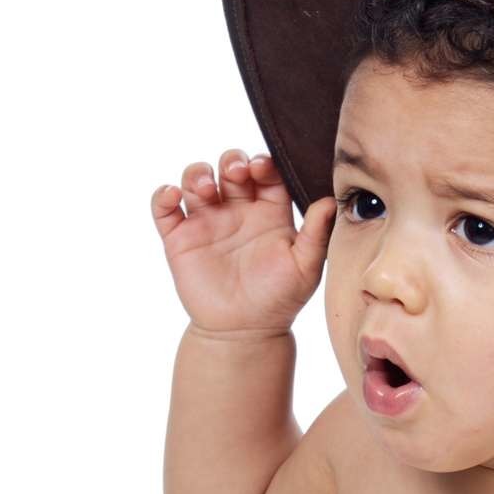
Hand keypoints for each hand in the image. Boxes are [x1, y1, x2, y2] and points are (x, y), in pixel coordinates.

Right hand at [150, 149, 336, 335]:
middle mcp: (237, 210)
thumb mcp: (304, 267)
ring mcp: (206, 222)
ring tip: (207, 190)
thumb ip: (316, 234)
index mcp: (268, 211)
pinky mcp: (180, 238)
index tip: (262, 169)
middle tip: (236, 173)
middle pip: (229, 168)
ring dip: (198, 174)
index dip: (262, 163)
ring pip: (196, 180)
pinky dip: (162, 195)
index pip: (265, 173)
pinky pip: (164, 208)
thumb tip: (330, 201)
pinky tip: (172, 195)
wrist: (244, 332)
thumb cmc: (279, 299)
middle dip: (231, 161)